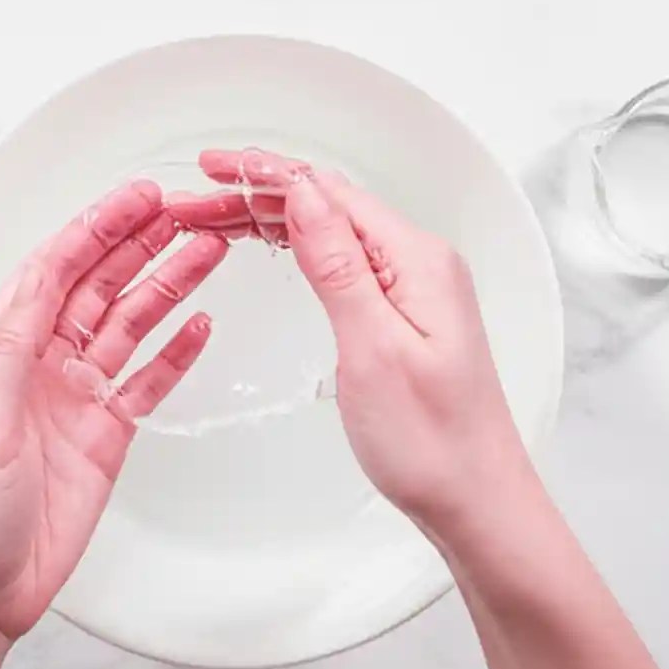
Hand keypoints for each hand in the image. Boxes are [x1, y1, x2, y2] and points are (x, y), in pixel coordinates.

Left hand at [0, 181, 227, 640]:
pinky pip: (149, 382)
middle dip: (138, 243)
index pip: (52, 272)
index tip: (134, 200)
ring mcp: (78, 399)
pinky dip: (176, 353)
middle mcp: (42, 366)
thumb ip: (10, 351)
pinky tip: (200, 324)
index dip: (94, 230)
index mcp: (2, 353)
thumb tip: (37, 285)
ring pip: (130, 326)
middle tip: (182, 210)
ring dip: (167, 286)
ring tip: (207, 252)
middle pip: (98, 286)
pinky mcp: (106, 436)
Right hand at [195, 150, 529, 529]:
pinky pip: (343, 263)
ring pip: (330, 233)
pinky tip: (271, 246)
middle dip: (256, 196)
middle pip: (326, 207)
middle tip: (191, 203)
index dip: (266, 173)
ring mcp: (411, 290)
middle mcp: (417, 263)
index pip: (328, 191)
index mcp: (415, 259)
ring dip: (270, 221)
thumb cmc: (433, 440)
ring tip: (211, 220)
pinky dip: (297, 249)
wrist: (477, 501)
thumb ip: (337, 265)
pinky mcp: (401, 316)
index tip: (213, 167)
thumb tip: (303, 193)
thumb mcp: (372, 347)